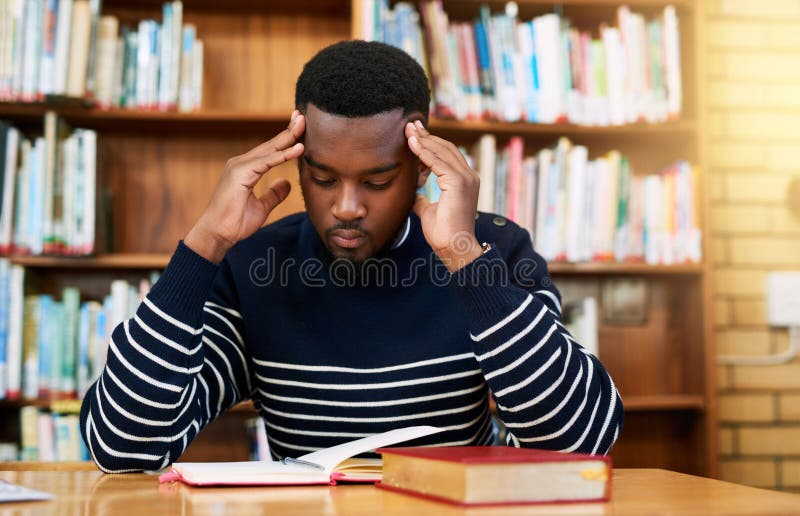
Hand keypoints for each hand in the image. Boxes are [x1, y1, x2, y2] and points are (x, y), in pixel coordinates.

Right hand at [185, 111, 304, 262]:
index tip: (300, 127)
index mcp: (245, 169)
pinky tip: (298, 148)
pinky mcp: (240, 174)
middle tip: (303, 116)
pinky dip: (283, 155)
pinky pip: (266, 162)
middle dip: (288, 130)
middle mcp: (240, 163)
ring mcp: (238, 167)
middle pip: (270, 144)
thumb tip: (287, 182)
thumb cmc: (234, 222)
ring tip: (303, 125)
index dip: (286, 139)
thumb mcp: (261, 207)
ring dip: (288, 137)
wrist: (217, 235)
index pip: (270, 150)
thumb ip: (274, 194)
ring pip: (269, 149)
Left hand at [406, 121, 481, 271]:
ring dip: (423, 139)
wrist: (454, 248)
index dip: (430, 144)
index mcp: (464, 181)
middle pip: (445, 148)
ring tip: (408, 130)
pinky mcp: (458, 182)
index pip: (446, 155)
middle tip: (410, 125)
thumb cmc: (444, 234)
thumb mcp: (430, 212)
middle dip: (426, 136)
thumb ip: (423, 201)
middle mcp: (468, 176)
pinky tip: (412, 144)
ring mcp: (465, 178)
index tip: (415, 134)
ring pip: (442, 151)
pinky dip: (423, 151)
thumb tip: (413, 196)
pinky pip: (437, 162)